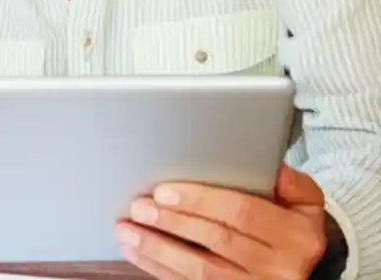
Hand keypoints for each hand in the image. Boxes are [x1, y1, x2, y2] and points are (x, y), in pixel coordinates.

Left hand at [117, 165, 328, 278]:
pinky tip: (137, 252)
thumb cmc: (294, 229)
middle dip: (172, 222)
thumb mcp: (305, 203)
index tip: (165, 191)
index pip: (243, 213)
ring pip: (201, 272)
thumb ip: (289, 182)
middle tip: (139, 207)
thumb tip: (267, 164)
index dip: (201, 201)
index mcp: (297, 236)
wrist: (304, 274)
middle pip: (217, 241)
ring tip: (127, 230)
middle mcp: (280, 268)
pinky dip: (160, 268)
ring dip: (158, 249)